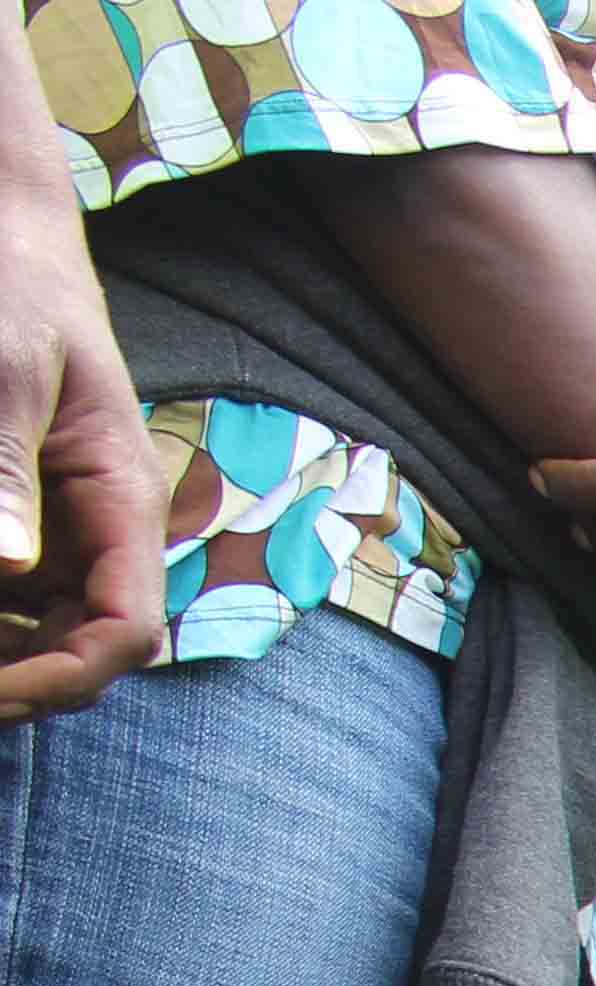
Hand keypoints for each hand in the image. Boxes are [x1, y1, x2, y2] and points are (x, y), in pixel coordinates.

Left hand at [0, 133, 160, 718]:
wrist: (8, 238)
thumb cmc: (14, 288)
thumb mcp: (5, 370)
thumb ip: (5, 469)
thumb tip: (9, 572)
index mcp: (122, 501)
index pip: (127, 630)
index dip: (63, 676)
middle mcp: (100, 532)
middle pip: (82, 647)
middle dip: (15, 680)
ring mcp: (59, 529)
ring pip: (37, 629)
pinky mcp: (18, 519)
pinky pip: (7, 593)